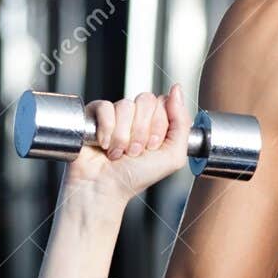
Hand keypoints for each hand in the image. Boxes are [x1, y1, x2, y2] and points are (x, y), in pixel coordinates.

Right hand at [62, 84, 192, 203]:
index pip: (164, 102)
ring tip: (120, 153)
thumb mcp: (173, 156)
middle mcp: (137, 116)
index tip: (153, 145)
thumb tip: (177, 89)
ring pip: (125, 105)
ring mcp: (116, 114)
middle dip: (142, 131)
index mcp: (157, 122)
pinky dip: (106, 130)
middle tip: (136, 151)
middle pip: (146, 100)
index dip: (159, 124)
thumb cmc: (137, 176)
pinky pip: (105, 107)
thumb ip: (182, 123)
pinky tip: (104, 145)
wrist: (105, 188)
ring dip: (124, 136)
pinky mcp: (95, 114)